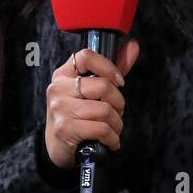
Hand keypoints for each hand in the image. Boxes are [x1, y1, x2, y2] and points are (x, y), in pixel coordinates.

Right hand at [44, 41, 139, 169]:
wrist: (58, 146)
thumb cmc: (79, 115)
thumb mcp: (93, 90)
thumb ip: (112, 69)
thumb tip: (133, 46)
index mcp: (64, 74)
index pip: (86, 56)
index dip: (108, 68)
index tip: (119, 82)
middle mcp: (58, 88)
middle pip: (103, 86)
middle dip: (118, 103)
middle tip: (117, 113)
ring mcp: (60, 108)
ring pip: (104, 110)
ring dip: (116, 124)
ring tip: (112, 129)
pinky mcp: (65, 129)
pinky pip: (101, 129)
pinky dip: (112, 138)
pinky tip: (109, 140)